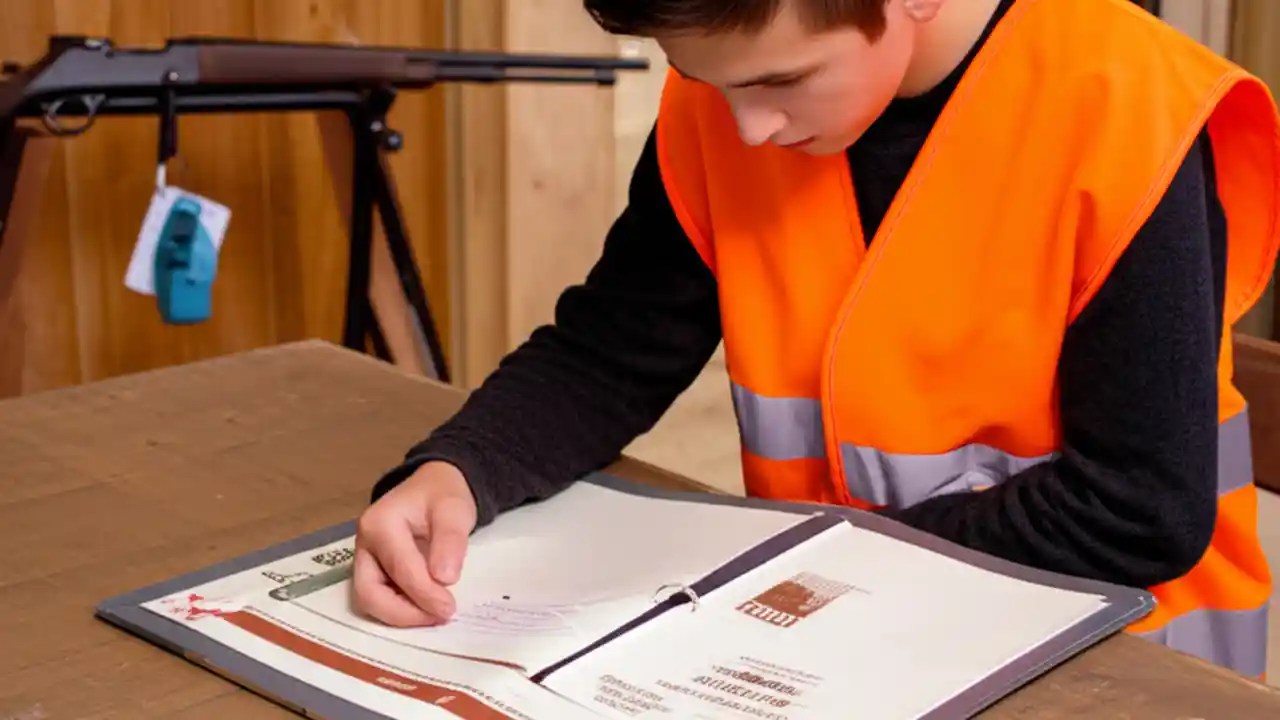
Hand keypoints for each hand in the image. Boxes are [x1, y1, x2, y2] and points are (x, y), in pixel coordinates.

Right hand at [352, 460, 477, 626]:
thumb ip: (450, 540)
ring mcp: (364, 559)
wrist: (434, 487)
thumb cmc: (442, 496)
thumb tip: (444, 579)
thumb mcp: (454, 510)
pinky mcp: (372, 571)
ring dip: (400, 615)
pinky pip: (379, 598)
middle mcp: (364, 543)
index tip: (449, 609)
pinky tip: (425, 607)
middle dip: (403, 613)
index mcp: (380, 523)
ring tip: (433, 613)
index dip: (424, 594)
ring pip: (369, 600)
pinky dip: (400, 609)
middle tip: (438, 616)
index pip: (399, 569)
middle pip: (369, 593)